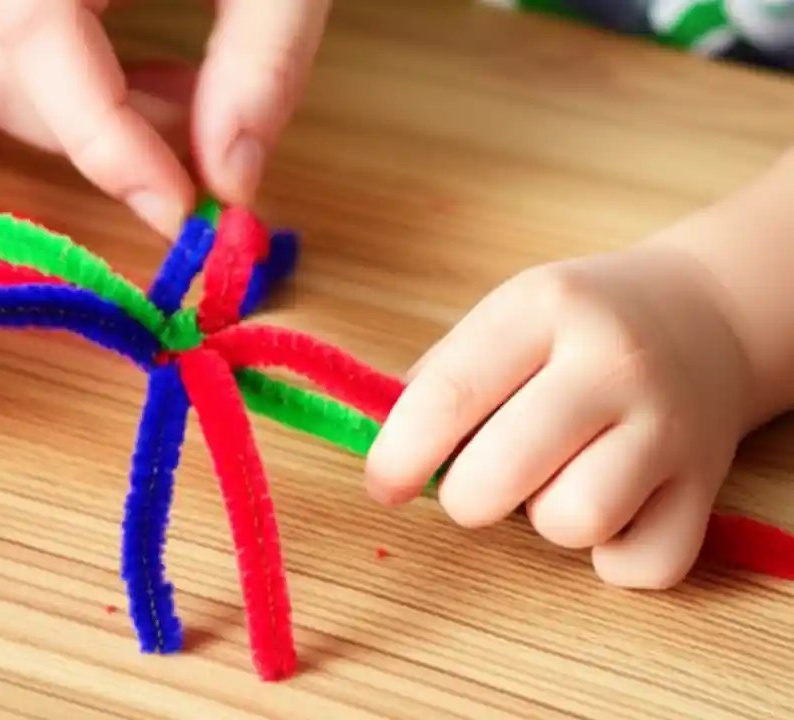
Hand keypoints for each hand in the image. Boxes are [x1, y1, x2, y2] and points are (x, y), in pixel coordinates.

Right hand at [0, 0, 330, 237]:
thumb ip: (264, 59)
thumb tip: (230, 181)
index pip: (28, 33)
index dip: (100, 138)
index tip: (180, 209)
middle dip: (98, 135)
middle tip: (202, 153)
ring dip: (85, 115)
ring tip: (186, 96)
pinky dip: (73, 79)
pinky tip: (145, 65)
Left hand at [363, 242, 756, 588]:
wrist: (705, 317)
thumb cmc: (572, 331)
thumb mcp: (505, 320)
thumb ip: (438, 383)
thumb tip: (380, 456)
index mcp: (542, 308)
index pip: (448, 394)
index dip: (398, 456)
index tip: (383, 485)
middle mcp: (612, 361)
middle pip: (504, 472)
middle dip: (467, 499)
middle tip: (475, 485)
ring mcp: (669, 424)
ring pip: (574, 521)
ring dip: (547, 521)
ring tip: (557, 482)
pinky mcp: (707, 484)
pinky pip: (640, 565)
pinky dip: (614, 558)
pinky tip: (613, 512)